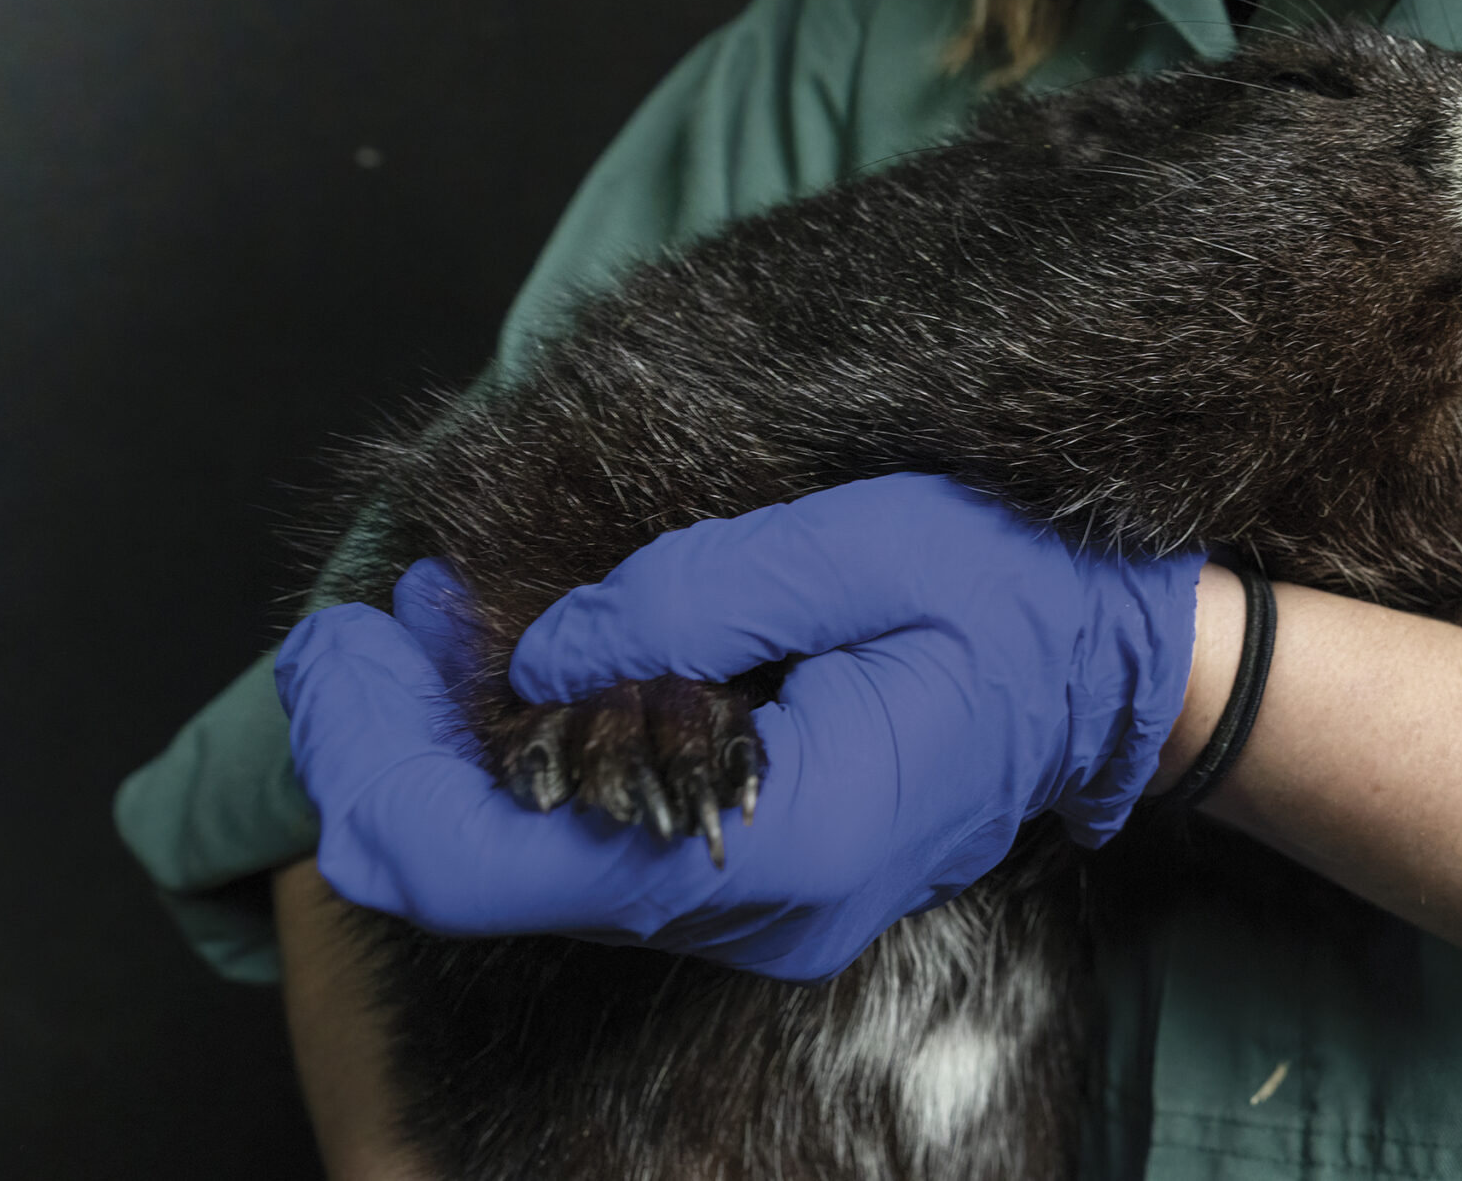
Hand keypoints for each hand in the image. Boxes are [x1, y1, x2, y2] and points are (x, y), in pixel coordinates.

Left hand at [274, 476, 1203, 978]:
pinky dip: (523, 768)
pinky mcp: (744, 889)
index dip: (378, 756)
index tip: (343, 632)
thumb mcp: (876, 543)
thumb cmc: (1020, 596)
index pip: (494, 863)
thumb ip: (702, 594)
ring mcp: (743, 917)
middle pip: (482, 881)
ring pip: (525, 875)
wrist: (1117, 683)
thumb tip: (542, 644)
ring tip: (437, 621)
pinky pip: (583, 857)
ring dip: (452, 752)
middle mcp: (746, 913)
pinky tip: (523, 668)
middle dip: (391, 744)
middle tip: (374, 616)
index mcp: (781, 837)